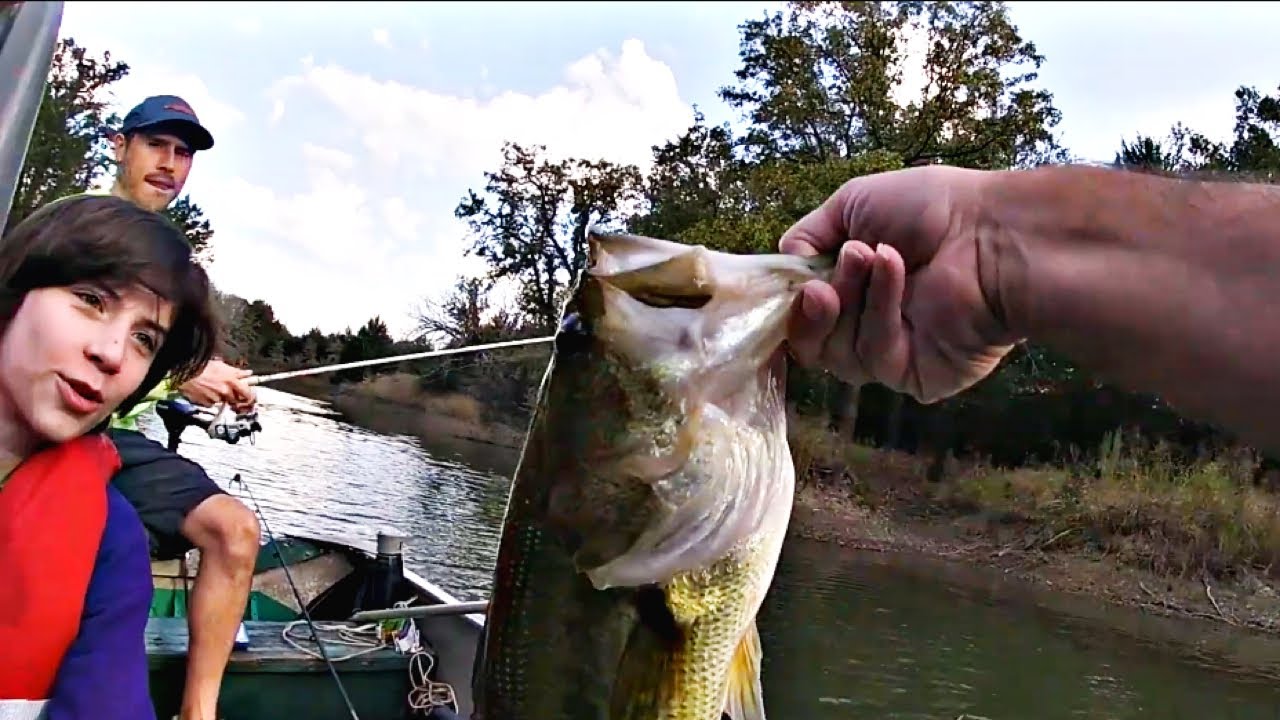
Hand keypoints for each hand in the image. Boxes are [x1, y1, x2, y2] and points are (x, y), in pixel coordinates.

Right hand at [178, 358, 256, 411]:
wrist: (185, 370)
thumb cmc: (201, 364)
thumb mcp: (221, 365)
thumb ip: (236, 372)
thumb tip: (247, 373)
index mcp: (231, 380)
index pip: (247, 393)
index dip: (250, 396)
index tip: (250, 396)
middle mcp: (225, 391)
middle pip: (236, 399)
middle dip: (235, 396)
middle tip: (230, 391)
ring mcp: (215, 398)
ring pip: (222, 401)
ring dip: (221, 397)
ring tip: (213, 387)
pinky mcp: (205, 402)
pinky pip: (211, 403)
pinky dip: (210, 399)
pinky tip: (205, 391)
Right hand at [780, 165, 1019, 403]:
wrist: (992, 229)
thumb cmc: (931, 209)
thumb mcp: (852, 204)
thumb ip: (806, 236)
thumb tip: (787, 266)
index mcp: (856, 292)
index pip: (806, 319)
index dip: (792, 306)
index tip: (793, 283)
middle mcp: (872, 328)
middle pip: (814, 346)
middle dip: (814, 312)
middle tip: (823, 285)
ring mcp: (895, 356)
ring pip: (840, 355)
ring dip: (852, 299)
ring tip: (874, 255)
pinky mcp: (918, 378)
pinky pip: (877, 358)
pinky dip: (881, 310)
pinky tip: (896, 271)